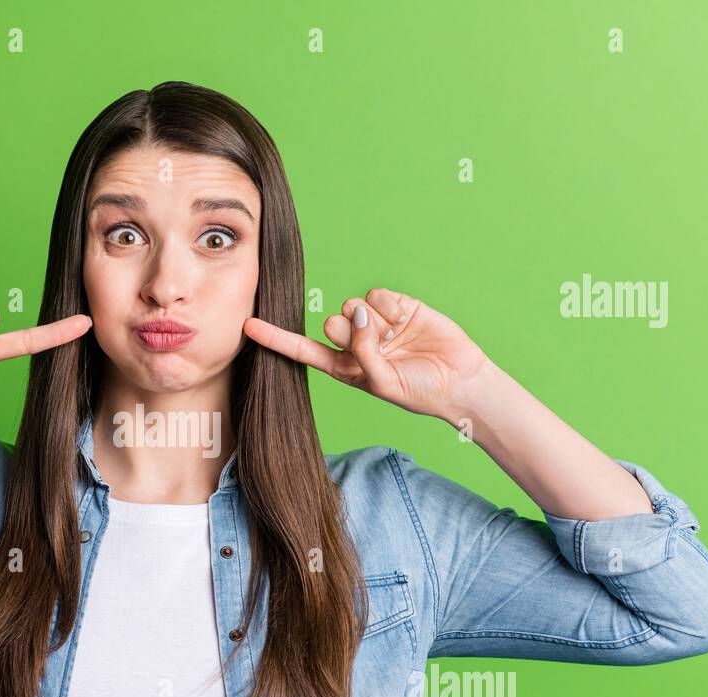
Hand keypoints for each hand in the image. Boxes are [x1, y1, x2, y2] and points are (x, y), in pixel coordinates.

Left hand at [242, 287, 489, 422]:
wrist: (459, 381)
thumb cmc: (418, 391)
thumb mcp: (382, 383)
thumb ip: (363, 352)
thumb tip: (357, 312)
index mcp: (344, 366)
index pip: (303, 350)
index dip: (276, 338)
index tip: (248, 325)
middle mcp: (355, 342)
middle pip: (331, 322)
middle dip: (349, 330)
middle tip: (375, 343)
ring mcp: (375, 322)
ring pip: (352, 305)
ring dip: (373, 321)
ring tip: (396, 337)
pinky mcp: (396, 305)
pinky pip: (376, 294)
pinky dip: (389, 307)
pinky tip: (406, 320)